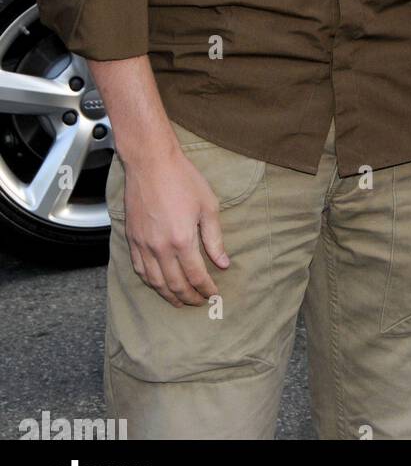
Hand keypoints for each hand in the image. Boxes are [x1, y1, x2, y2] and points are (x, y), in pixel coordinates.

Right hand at [122, 146, 229, 306]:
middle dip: (188, 297)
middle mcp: (160, 247)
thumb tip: (223, 262)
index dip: (206, 288)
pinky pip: (139, 268)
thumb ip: (214, 238)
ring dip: (168, 295)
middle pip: (175, 284)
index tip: (213, 294)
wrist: (151, 163)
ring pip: (154, 281)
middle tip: (199, 302)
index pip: (196, 275)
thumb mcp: (208, 206)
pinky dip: (149, 281)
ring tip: (179, 301)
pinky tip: (157, 284)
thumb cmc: (182, 179)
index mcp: (182, 240)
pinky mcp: (132, 238)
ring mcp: (143, 244)